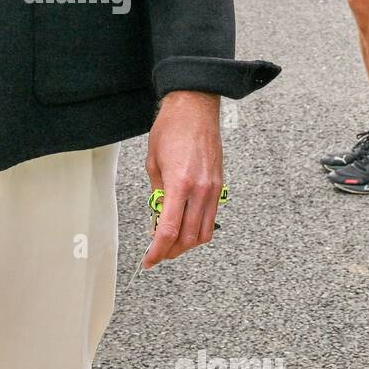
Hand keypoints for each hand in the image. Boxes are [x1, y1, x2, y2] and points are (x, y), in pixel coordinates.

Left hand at [141, 90, 221, 268]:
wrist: (194, 109)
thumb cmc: (171, 128)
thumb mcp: (152, 161)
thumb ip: (157, 193)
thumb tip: (158, 216)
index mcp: (179, 183)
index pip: (168, 230)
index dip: (157, 250)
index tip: (148, 260)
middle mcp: (200, 190)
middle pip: (188, 238)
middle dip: (171, 251)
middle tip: (157, 254)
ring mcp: (213, 189)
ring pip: (204, 233)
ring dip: (187, 244)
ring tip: (170, 244)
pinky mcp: (219, 186)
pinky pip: (211, 218)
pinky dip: (198, 230)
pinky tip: (185, 227)